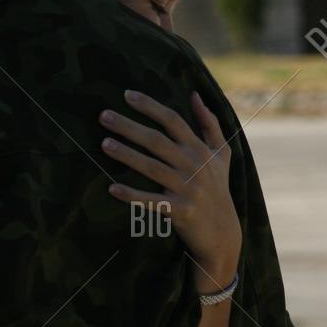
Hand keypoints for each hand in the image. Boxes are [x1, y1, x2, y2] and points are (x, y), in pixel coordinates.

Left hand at [100, 90, 241, 292]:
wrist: (223, 232)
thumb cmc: (217, 187)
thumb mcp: (221, 154)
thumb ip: (210, 123)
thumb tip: (195, 94)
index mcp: (200, 150)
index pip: (173, 121)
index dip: (150, 107)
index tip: (126, 95)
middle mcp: (194, 166)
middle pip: (157, 141)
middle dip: (130, 127)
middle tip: (104, 116)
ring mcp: (188, 189)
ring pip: (152, 168)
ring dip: (127, 155)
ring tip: (104, 144)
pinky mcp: (180, 211)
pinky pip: (152, 201)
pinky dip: (133, 195)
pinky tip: (112, 188)